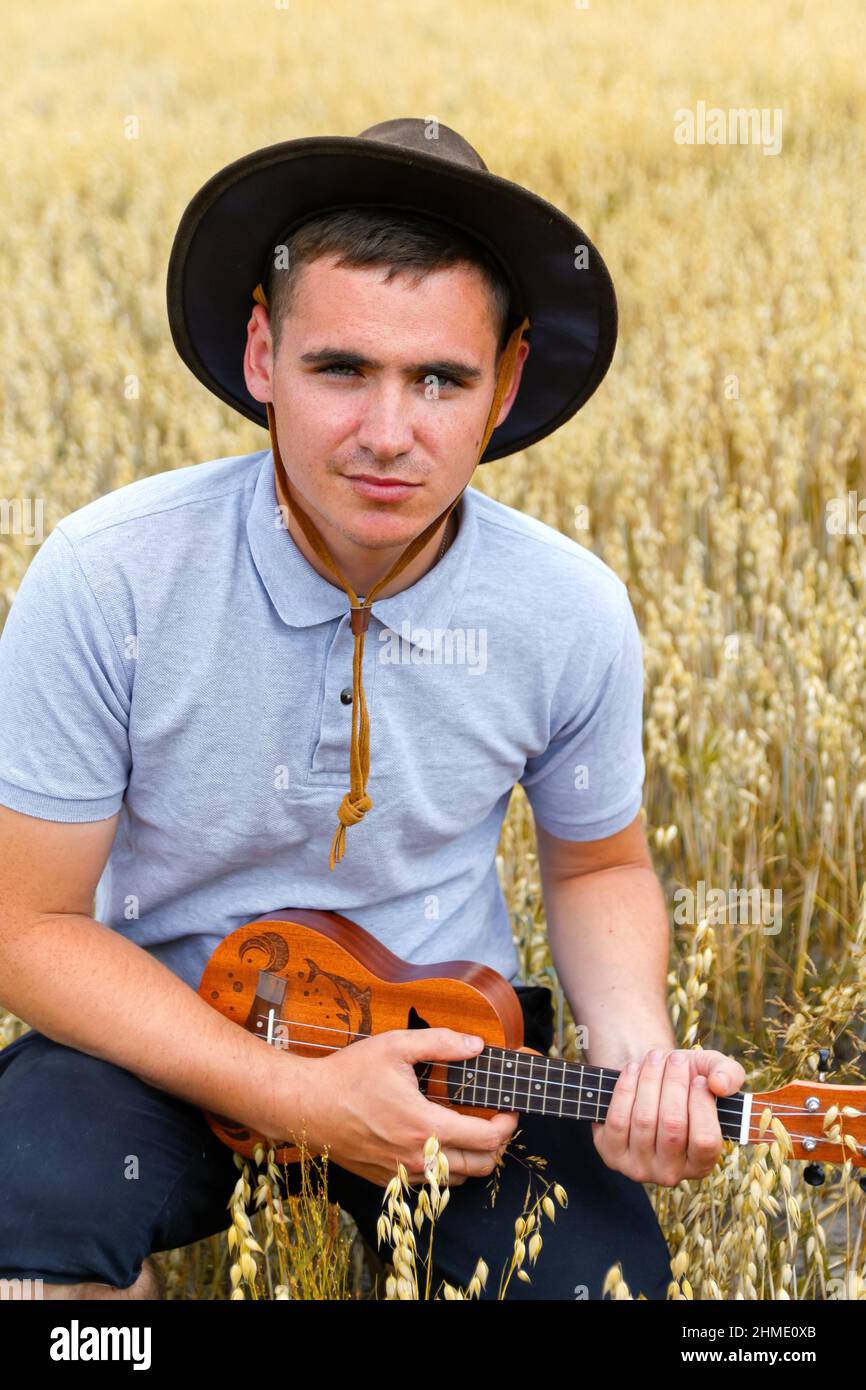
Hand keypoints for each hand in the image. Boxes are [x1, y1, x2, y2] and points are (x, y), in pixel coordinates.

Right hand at [290, 1028, 518, 1188]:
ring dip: (472, 1158)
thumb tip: (477, 1045)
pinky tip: (437, 1141)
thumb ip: (442, 1042)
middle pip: (482, 1167)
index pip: (488, 1139)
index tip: (508, 1108)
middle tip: (493, 1119)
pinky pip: (432, 1184)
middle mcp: (419, 1158)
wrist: (306, 1106)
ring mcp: (404, 1174)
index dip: (508, 1124)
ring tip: (468, 1129)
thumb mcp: (396, 1046)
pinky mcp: (390, 1181)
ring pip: (459, 1179)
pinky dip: (446, 1167)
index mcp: (426, 1126)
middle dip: (497, 1144)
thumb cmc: (349, 1075)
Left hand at [591, 1046, 745, 1184]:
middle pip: (673, 1126)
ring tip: (655, 1057)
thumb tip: (719, 1084)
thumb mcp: (712, 1073)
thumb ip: (729, 1074)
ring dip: (649, 1080)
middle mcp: (671, 1174)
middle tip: (675, 1058)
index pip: (706, 1140)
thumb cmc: (686, 1081)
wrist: (646, 1084)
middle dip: (673, 1084)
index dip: (702, 1105)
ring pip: (644, 1119)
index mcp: (701, 1164)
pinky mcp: (612, 1154)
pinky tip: (633, 1069)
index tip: (699, 1078)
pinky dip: (625, 1088)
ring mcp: (639, 1168)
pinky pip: (618, 1119)